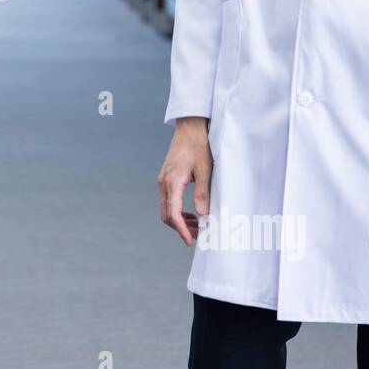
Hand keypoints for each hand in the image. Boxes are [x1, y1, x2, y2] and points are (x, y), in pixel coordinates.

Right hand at [158, 118, 213, 245]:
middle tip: (197, 236)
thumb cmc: (199, 145)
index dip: (181, 230)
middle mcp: (164, 183)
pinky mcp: (166, 178)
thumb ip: (202, 192)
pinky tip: (192, 213)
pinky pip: (168, 200)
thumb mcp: (205, 169)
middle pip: (166, 214)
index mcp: (172, 182)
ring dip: (179, 220)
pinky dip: (178, 210)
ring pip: (166, 208)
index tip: (190, 241)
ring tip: (197, 227)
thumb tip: (203, 215)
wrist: (190, 127)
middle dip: (180, 228)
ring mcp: (163, 180)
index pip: (173, 213)